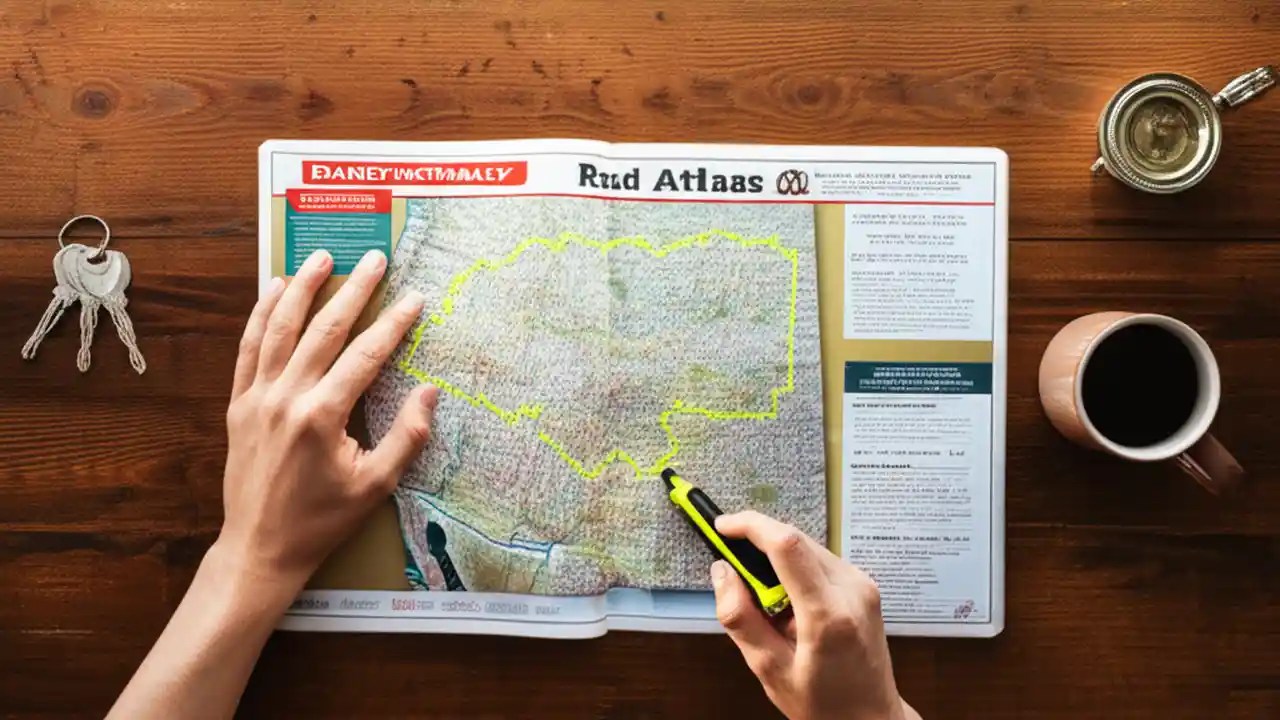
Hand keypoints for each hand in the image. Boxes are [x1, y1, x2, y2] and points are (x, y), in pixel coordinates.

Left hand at [216, 248, 436, 591]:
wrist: (259, 548)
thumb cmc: (322, 521)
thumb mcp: (375, 486)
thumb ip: (407, 437)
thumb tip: (431, 393)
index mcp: (322, 417)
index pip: (365, 356)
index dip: (393, 323)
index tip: (415, 298)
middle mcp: (286, 398)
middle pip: (323, 330)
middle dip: (352, 290)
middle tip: (374, 259)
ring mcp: (257, 398)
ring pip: (280, 329)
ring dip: (302, 288)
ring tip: (322, 257)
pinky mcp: (238, 405)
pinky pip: (249, 349)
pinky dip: (261, 315)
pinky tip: (273, 290)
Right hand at [710, 512, 917, 719]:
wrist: (871, 719)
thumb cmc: (823, 704)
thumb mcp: (770, 670)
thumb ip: (740, 619)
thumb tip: (721, 571)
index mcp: (828, 614)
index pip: (787, 545)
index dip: (751, 526)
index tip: (722, 526)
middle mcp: (852, 589)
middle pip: (796, 539)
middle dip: (758, 541)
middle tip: (733, 567)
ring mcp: (863, 584)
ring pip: (807, 546)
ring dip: (777, 556)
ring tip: (763, 597)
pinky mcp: (864, 584)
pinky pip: (820, 559)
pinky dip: (795, 567)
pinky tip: (786, 599)